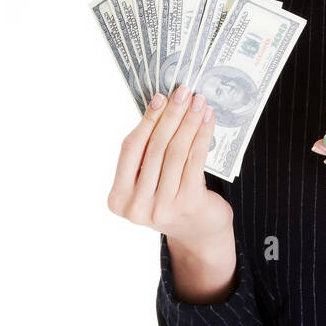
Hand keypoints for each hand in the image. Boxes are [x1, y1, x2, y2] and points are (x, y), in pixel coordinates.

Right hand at [107, 84, 232, 247]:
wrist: (198, 232)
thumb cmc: (170, 198)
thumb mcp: (149, 181)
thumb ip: (147, 154)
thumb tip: (161, 105)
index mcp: (118, 199)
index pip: (130, 149)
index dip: (146, 120)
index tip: (161, 97)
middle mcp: (136, 207)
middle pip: (155, 149)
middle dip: (171, 116)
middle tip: (183, 92)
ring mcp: (162, 208)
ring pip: (176, 153)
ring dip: (189, 122)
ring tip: (198, 102)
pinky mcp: (188, 204)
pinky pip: (195, 161)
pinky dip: (202, 136)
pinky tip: (207, 120)